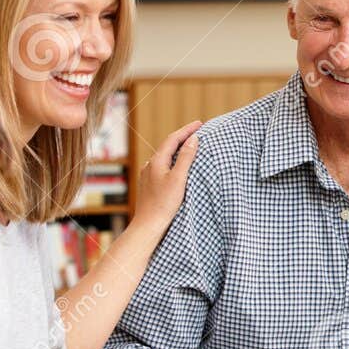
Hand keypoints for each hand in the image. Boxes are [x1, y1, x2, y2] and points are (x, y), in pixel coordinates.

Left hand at [132, 120, 200, 235]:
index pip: (173, 139)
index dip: (187, 130)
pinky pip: (162, 166)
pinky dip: (173, 161)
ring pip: (165, 157)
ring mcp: (148, 175)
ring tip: (190, 147)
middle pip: (168, 146)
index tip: (200, 123)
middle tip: (198, 132)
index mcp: (156, 161)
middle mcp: (149, 165)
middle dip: (183, 138)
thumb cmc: (164, 204)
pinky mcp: (149, 185)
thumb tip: (193, 139)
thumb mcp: (179, 179)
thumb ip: (186, 157)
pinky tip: (177, 167)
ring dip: (178, 150)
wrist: (148, 225)